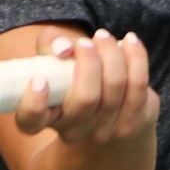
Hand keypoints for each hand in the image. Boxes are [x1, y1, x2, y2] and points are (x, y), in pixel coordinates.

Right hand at [15, 27, 158, 145]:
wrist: (108, 105)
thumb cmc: (71, 75)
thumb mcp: (53, 57)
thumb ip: (51, 45)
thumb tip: (65, 48)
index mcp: (46, 117)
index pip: (30, 122)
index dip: (33, 104)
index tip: (40, 79)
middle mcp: (73, 131)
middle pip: (85, 98)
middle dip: (89, 62)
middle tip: (85, 43)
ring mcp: (104, 131)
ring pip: (115, 87)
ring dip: (111, 53)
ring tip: (103, 37)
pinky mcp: (132, 123)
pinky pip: (138, 86)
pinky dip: (136, 57)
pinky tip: (130, 41)